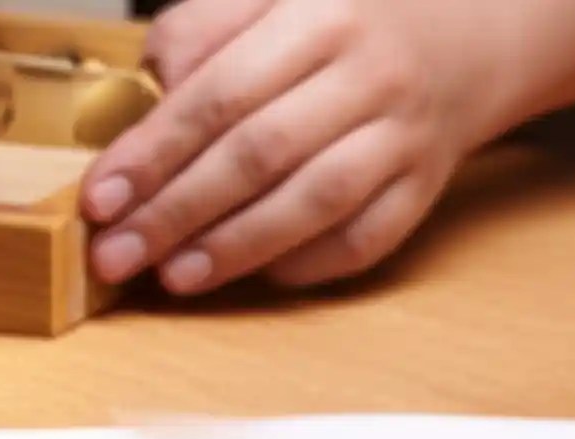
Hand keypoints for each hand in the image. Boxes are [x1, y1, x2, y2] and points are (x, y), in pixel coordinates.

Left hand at [81, 0, 484, 292]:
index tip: (101, 198)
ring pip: (315, 202)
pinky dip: (307, 262)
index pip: (219, 93)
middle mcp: (368, 74)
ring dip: (235, 247)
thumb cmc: (345, 18)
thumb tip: (146, 100)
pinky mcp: (426, 186)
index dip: (153, 152)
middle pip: (259, 153)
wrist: (473, 27)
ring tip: (172, 276)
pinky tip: (253, 274)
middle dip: (176, 211)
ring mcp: (404, 135)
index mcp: (318, 13)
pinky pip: (366, 239)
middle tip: (115, 255)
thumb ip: (200, 30)